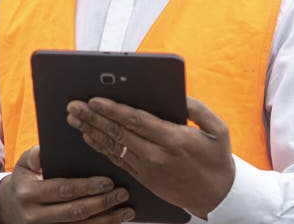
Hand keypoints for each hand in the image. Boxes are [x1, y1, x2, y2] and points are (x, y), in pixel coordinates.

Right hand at [0, 145, 135, 223]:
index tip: (108, 181)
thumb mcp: (24, 165)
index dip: (87, 187)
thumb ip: (35, 154)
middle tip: (123, 194)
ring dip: (107, 221)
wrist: (7, 209)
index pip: (63, 190)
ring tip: (127, 211)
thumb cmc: (23, 181)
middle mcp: (35, 217)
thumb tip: (46, 149)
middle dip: (102, 204)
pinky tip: (114, 223)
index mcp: (29, 194)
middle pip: (75, 212)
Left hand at [66, 97, 234, 219]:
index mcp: (174, 139)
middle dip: (93, 118)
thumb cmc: (218, 161)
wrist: (220, 198)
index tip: (94, 99)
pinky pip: (118, 161)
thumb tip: (178, 94)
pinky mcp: (145, 179)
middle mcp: (157, 155)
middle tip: (73, 106)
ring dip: (91, 132)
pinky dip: (101, 148)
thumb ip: (198, 109)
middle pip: (118, 133)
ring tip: (74, 119)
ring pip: (113, 147)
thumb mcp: (218, 130)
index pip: (136, 121)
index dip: (112, 110)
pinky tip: (89, 137)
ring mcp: (149, 169)